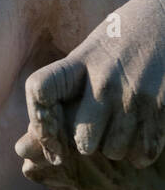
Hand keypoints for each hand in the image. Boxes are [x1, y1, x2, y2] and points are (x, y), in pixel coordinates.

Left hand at [16, 0, 164, 189]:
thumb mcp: (90, 49)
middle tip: (91, 133)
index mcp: (80, 60)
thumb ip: (71, 81)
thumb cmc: (123, 38)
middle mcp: (104, 81)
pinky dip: (140, 152)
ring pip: (114, 150)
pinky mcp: (162, 108)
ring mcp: (135, 97)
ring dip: (114, 148)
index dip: (38, 115)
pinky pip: (144, 151)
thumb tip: (42, 124)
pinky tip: (139, 133)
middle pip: (81, 138)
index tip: (45, 127)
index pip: (40, 89)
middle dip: (84, 142)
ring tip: (118, 129)